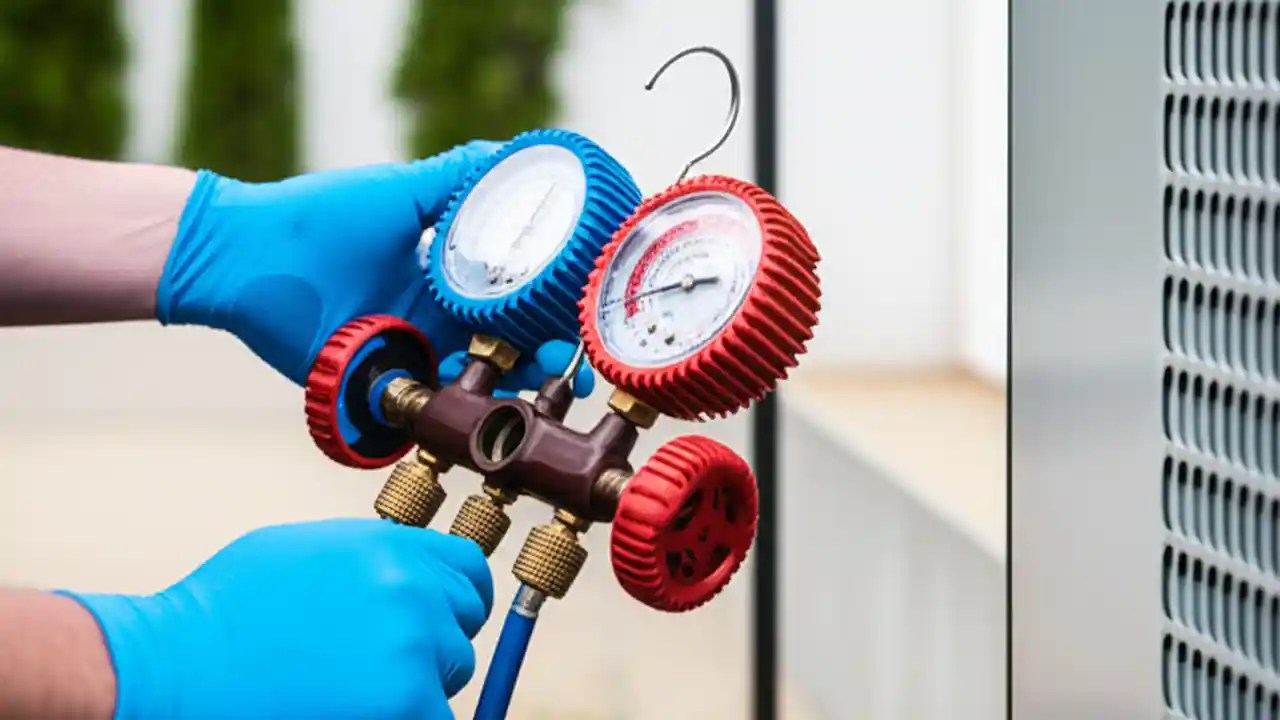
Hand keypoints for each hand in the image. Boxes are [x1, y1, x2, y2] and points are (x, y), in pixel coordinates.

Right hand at [61, 519, 491, 719]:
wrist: (179, 665)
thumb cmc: (224, 612)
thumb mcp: (306, 550)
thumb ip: (371, 558)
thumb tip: (409, 575)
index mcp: (390, 547)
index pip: (469, 568)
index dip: (458, 595)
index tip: (448, 617)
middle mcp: (412, 589)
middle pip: (463, 622)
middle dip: (432, 642)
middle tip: (379, 662)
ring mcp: (413, 647)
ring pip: (450, 673)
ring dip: (416, 684)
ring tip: (351, 686)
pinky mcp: (405, 700)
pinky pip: (436, 716)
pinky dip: (407, 715)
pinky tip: (361, 709)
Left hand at [157, 143, 592, 394]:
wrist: (245, 256)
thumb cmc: (321, 218)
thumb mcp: (402, 191)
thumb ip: (458, 177)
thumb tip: (517, 151)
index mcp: (444, 277)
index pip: (512, 298)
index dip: (551, 309)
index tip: (585, 313)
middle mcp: (434, 320)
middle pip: (506, 348)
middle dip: (547, 360)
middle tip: (574, 367)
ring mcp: (409, 355)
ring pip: (477, 384)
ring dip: (514, 390)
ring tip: (543, 387)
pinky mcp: (380, 386)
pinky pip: (429, 408)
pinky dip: (462, 412)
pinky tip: (489, 409)